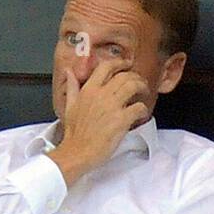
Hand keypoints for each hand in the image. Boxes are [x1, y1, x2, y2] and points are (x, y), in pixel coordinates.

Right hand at [50, 59, 150, 186]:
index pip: (106, 67)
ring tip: (144, 93)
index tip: (126, 64)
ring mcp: (112, 106)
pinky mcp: (122, 120)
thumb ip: (72, 87)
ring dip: (142, 88)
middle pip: (124, 75)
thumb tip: (69, 72)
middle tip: (139, 82)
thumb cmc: (74, 132)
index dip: (119, 63)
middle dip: (136, 77)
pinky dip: (143, 109)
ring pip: (134, 86)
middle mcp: (101, 94)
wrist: (78, 151)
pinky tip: (141, 114)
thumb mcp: (69, 105)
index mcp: (88, 90)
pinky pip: (139, 108)